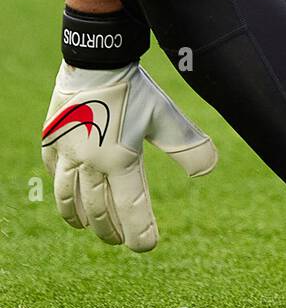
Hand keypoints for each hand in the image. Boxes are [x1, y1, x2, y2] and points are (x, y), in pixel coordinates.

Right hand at [42, 61, 216, 250]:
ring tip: (87, 227)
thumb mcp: (166, 117)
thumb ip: (187, 145)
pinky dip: (60, 188)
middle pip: (99, 209)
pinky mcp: (53, 140)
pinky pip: (54, 172)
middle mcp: (91, 163)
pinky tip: (66, 192)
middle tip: (120, 240)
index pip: (131, 208)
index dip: (140, 232)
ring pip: (69, 197)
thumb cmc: (134, 89)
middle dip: (111, 229)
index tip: (147, 246)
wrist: (97, 60)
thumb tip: (210, 169)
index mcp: (120, 161)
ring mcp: (68, 153)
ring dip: (79, 216)